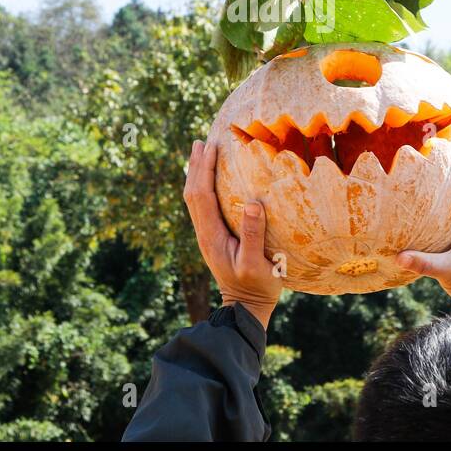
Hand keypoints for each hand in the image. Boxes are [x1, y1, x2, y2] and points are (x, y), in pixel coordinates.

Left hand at [183, 140, 282, 328]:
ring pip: (195, 199)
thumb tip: (251, 204)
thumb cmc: (256, 288)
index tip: (210, 146)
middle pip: (192, 193)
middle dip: (196, 166)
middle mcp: (205, 233)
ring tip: (202, 152)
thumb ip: (253, 235)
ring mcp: (208, 236)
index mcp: (212, 236)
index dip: (203, 170)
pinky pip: (204, 206)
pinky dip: (204, 187)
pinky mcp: (215, 238)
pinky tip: (213, 179)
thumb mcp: (257, 264)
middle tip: (201, 141)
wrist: (245, 309)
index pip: (201, 195)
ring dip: (197, 174)